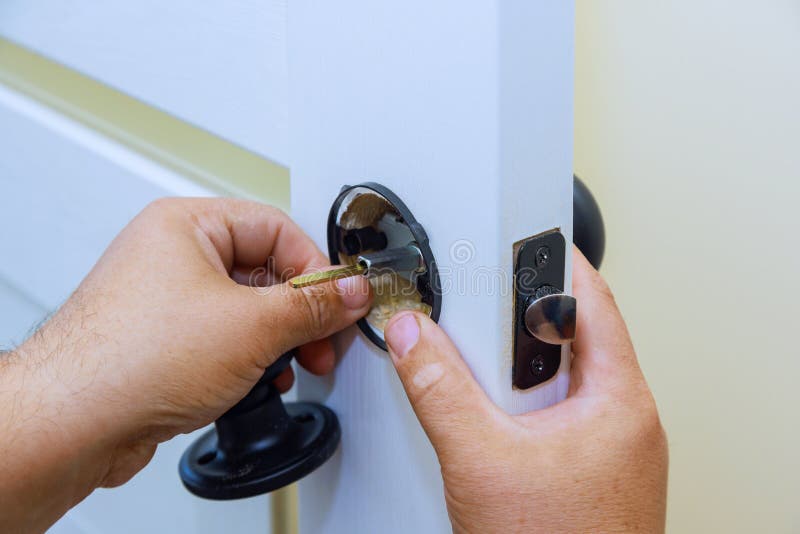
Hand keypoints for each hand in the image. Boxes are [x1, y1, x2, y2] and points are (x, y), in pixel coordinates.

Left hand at [0, 198, 371, 532]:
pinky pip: (226, 338)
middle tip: (325, 339)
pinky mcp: (166, 341)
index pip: (278, 229)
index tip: (342, 301)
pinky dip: (252, 358)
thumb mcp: (252, 326)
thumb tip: (350, 293)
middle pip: (265, 270)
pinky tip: (261, 381)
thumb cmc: (131, 360)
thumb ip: (313, 306)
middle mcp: (174, 256)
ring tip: (294, 364)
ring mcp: (167, 300)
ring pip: (247, 309)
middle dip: (301, 312)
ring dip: (280, 340)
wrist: (74, 423)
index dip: (317, 267)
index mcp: (188, 225)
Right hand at [384, 249, 667, 532]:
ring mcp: (612, 447)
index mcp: (619, 399)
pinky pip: (560, 414)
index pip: (593, 300)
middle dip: (526, 318)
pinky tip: (495, 421)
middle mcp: (625, 419)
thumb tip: (411, 335)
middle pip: (578, 336)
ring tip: (482, 367)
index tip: (525, 239)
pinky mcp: (593, 470)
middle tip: (486, 307)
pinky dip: (526, 404)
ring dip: (523, 367)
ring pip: (565, 378)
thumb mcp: (480, 458)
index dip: (557, 261)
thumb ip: (438, 387)